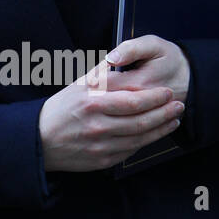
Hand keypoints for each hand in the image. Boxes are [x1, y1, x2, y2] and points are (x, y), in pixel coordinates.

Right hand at [37, 34, 189, 172]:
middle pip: (141, 121)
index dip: (154, 98)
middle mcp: (98, 126)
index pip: (133, 101)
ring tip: (173, 120)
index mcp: (93, 103)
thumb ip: (102, 74)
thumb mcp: (78, 85)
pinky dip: (145, 142)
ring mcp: (101, 146)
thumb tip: (120, 57)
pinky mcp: (102, 161)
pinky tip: (155, 134)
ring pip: (139, 138)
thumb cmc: (60, 109)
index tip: (167, 92)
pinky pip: (130, 151)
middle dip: (165, 113)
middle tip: (178, 105)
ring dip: (161, 129)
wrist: (39, 139)